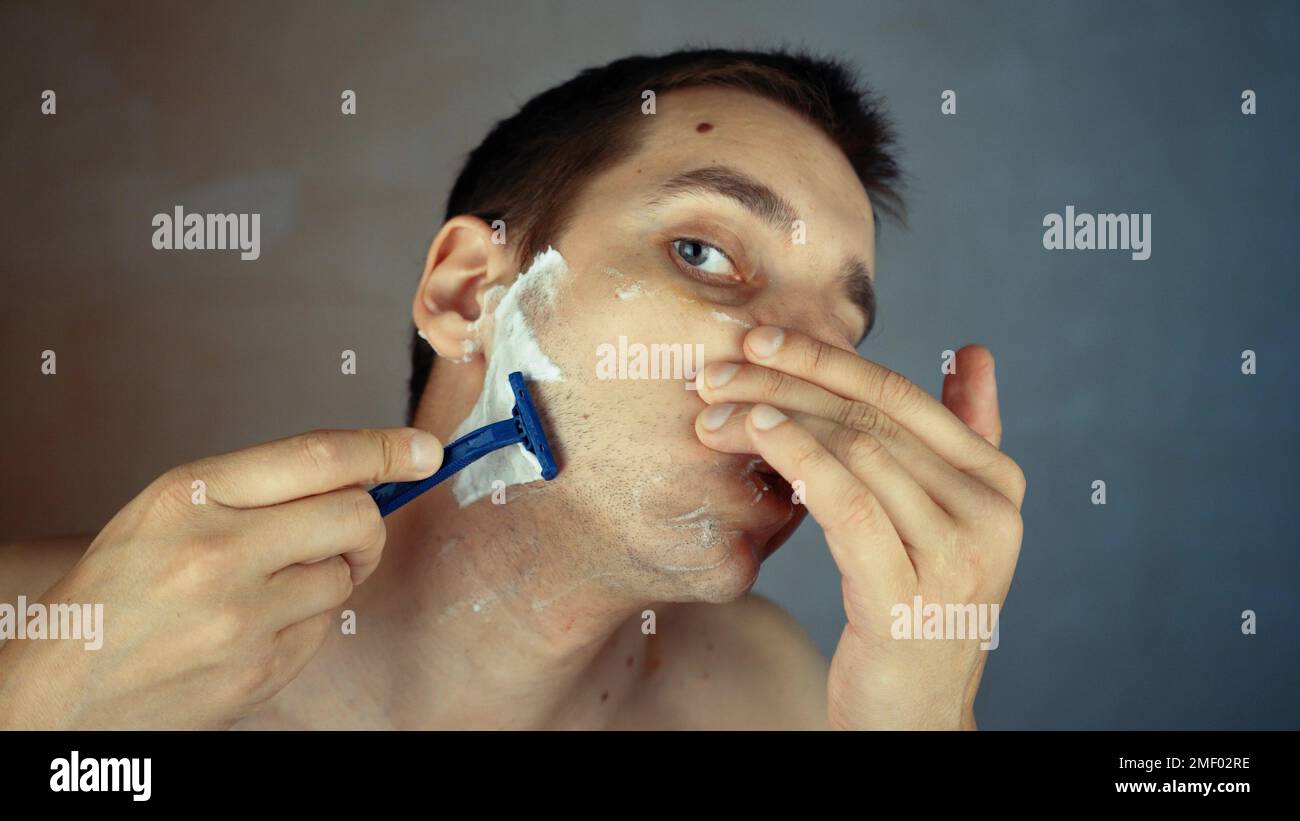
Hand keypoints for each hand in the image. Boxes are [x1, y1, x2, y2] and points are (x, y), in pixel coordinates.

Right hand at [0, 428, 440, 728]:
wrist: (64, 685)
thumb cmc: (122, 587)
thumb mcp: (170, 509)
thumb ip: (259, 486)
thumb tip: (362, 470)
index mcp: (190, 495)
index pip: (317, 456)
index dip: (383, 448)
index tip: (421, 451)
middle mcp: (217, 552)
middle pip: (353, 515)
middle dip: (366, 522)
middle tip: (347, 534)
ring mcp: (241, 618)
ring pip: (344, 577)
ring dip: (327, 578)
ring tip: (268, 589)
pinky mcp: (259, 670)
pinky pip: (325, 630)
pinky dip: (305, 625)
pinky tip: (255, 629)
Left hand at [694, 327, 1025, 728]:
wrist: (912, 717)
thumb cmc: (912, 608)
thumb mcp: (943, 520)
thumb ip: (963, 437)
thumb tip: (972, 352)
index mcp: (996, 483)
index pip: (900, 395)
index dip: (826, 358)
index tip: (758, 340)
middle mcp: (990, 514)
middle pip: (871, 418)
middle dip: (784, 383)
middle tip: (715, 370)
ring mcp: (956, 559)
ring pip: (856, 452)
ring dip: (772, 419)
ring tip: (711, 411)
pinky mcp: (908, 600)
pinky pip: (847, 505)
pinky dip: (797, 457)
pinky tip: (752, 435)